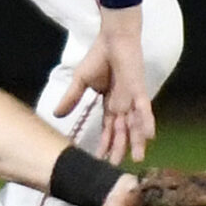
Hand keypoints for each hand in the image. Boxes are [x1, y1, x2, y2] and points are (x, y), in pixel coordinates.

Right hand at [55, 4, 155, 162]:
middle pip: (121, 131)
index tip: (99, 158)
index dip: (105, 142)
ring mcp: (131, 98)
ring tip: (136, 159)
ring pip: (134, 125)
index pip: (108, 128)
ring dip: (136, 141)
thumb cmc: (99, 56)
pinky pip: (144, 109)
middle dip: (119, 148)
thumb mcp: (80, 81)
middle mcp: (122, 104)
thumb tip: (56, 114)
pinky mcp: (138, 90)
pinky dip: (146, 122)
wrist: (113, 38)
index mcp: (110, 102)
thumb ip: (71, 98)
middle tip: (116, 167)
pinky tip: (149, 136)